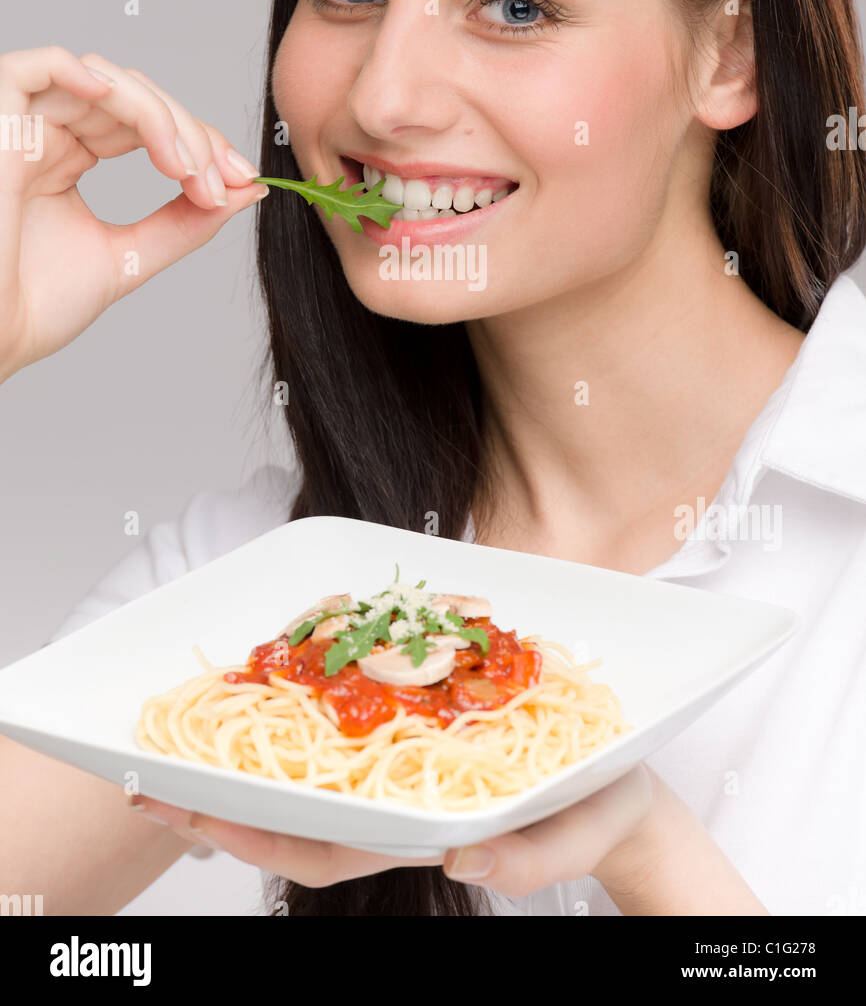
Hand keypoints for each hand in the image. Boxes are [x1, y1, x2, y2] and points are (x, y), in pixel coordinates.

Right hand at [0, 47, 267, 380]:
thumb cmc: (31, 308)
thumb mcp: (129, 258)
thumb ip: (184, 223)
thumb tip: (245, 190)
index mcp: (68, 158)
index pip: (147, 124)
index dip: (200, 144)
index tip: (240, 181)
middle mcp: (46, 134)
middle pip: (136, 98)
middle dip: (193, 134)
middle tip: (222, 181)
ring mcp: (21, 125)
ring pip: (105, 80)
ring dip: (161, 117)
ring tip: (187, 169)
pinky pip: (40, 66)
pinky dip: (87, 72)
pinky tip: (126, 106)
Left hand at [128, 763, 653, 892]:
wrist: (619, 787)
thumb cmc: (598, 806)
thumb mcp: (578, 827)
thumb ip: (530, 856)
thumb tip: (464, 857)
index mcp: (423, 832)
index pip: (323, 847)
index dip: (257, 834)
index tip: (195, 814)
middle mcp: (396, 807)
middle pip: (292, 819)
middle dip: (221, 806)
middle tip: (149, 778)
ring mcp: (400, 775)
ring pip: (307, 782)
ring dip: (243, 768)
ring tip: (180, 743)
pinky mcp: (412, 739)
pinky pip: (343, 736)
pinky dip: (297, 722)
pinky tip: (267, 695)